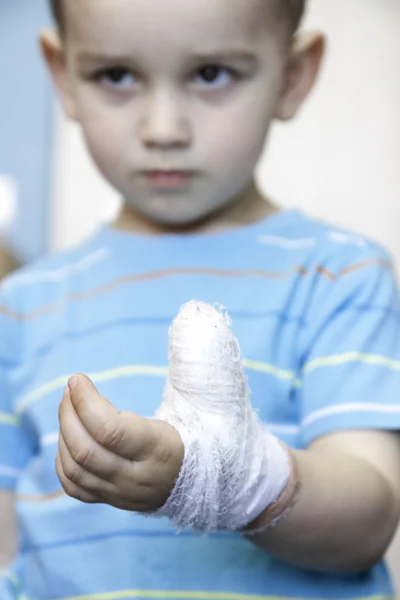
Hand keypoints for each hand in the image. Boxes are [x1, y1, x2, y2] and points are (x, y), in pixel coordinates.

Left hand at [56, 374, 183, 511]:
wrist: (191, 480)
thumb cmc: (179, 437)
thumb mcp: (170, 414)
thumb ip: (132, 400)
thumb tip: (85, 385)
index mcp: (157, 449)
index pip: (110, 429)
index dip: (85, 402)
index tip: (78, 380)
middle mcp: (136, 477)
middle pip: (86, 450)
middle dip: (68, 414)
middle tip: (69, 390)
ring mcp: (120, 494)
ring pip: (75, 469)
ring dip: (63, 434)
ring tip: (69, 411)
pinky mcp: (109, 501)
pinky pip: (74, 488)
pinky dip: (62, 461)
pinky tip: (68, 441)